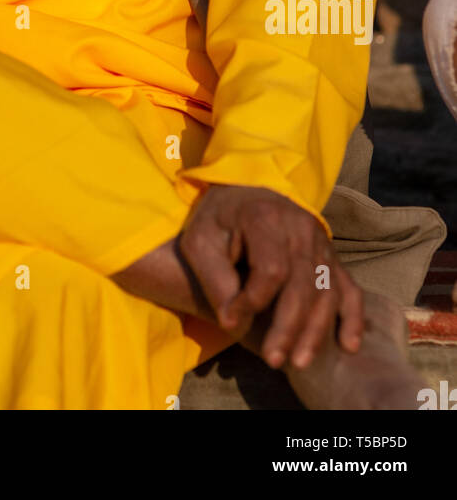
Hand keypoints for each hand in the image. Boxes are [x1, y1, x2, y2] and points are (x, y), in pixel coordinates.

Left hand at [177, 184, 363, 369]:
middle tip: (273, 359)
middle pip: (302, 284)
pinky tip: (348, 345)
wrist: (243, 192)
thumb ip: (214, 279)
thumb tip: (232, 322)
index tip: (230, 320)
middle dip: (288, 327)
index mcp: (265, 218)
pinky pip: (349, 287)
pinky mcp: (330, 256)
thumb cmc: (219, 221)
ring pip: (327, 291)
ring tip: (298, 362)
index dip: (252, 301)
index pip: (270, 269)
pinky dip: (353, 317)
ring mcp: (320, 241)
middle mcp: (300, 227)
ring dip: (316, 330)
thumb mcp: (201, 241)